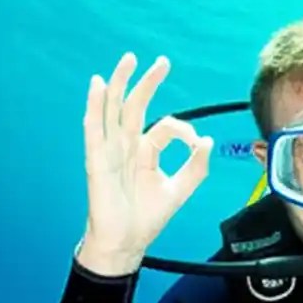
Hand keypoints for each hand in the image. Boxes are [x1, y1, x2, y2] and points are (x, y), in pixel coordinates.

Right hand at [79, 53, 212, 274]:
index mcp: (145, 152)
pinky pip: (94, 128)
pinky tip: (97, 85)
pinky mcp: (97, 160)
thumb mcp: (180, 190)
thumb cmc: (147, 218)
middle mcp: (126, 146)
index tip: (198, 143)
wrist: (126, 242)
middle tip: (161, 61)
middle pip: (134, 106)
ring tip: (128, 60)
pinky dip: (94, 105)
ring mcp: (110, 151)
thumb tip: (208, 141)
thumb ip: (196, 167)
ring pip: (113, 109)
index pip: (164, 127)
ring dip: (120, 83)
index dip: (183, 130)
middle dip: (147, 82)